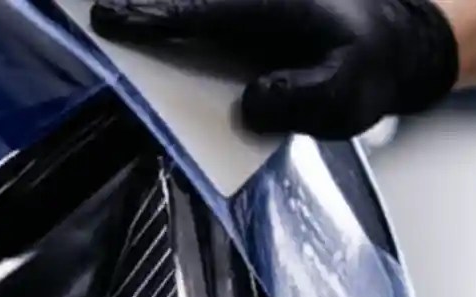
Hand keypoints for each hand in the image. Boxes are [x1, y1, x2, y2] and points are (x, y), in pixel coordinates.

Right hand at [90, 0, 459, 138]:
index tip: (107, 19)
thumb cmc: (367, 66)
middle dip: (133, 0)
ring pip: (190, 0)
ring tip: (92, 11)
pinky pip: (196, 9)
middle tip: (82, 7)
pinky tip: (131, 17)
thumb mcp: (346, 96)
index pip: (199, 13)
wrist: (394, 35)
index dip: (151, 18)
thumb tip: (247, 106)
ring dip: (149, 6)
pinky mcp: (238, 7)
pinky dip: (167, 11)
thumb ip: (299, 101)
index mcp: (273, 9)